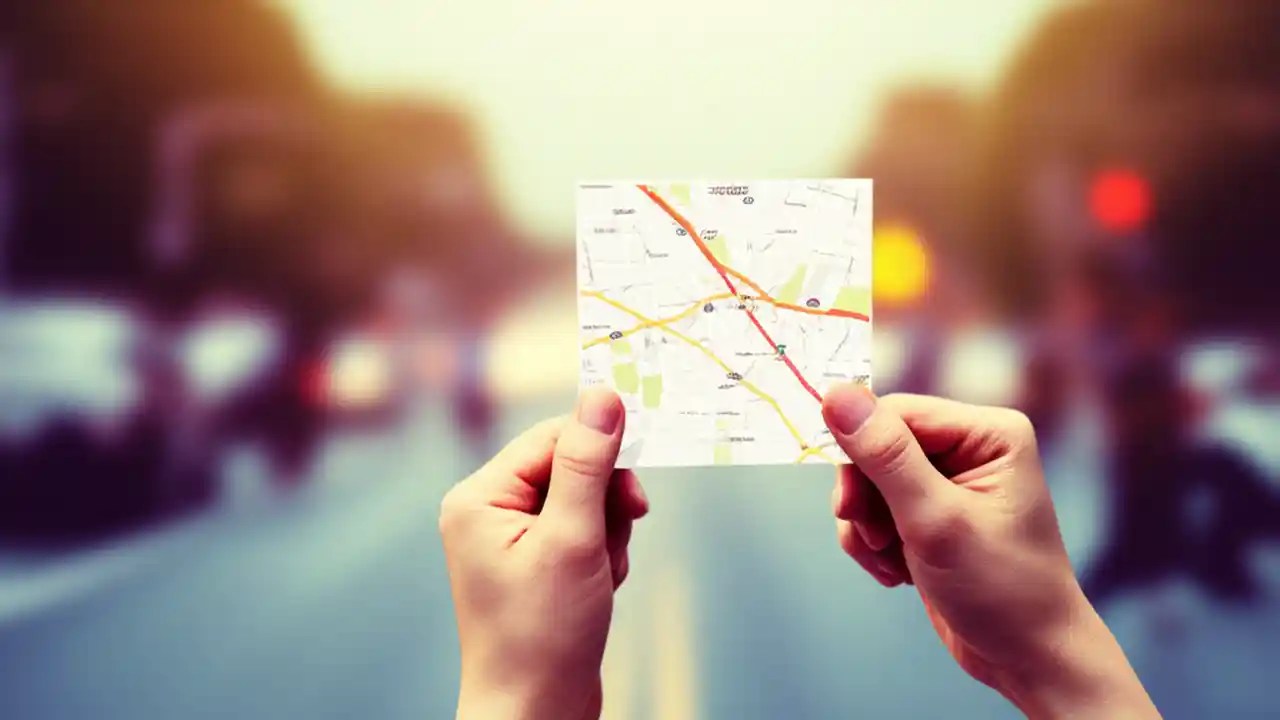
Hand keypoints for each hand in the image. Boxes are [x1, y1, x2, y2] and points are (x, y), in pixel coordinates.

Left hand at [440, 388, 646, 719]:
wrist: (536, 714)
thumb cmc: (544, 635)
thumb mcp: (573, 540)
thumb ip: (589, 463)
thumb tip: (604, 395)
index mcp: (479, 496)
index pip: (552, 437)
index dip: (600, 453)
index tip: (633, 490)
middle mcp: (489, 510)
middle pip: (572, 466)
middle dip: (604, 505)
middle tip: (609, 544)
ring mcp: (512, 537)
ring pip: (587, 499)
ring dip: (608, 534)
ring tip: (599, 577)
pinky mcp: (537, 561)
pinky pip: (585, 531)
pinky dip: (603, 555)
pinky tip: (598, 589)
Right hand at [822, 385, 1157, 718]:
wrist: (1028, 659)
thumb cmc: (1001, 590)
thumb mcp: (936, 521)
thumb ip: (884, 456)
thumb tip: (835, 393)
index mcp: (989, 432)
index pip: (896, 412)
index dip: (861, 453)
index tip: (848, 505)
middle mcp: (971, 447)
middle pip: (877, 445)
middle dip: (864, 498)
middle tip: (873, 539)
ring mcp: (949, 480)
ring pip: (869, 480)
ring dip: (865, 526)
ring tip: (890, 562)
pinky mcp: (930, 512)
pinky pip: (876, 508)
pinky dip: (873, 542)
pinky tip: (895, 572)